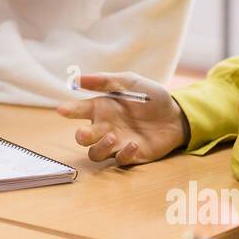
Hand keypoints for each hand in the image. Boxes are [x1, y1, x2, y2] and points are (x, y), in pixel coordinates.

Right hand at [55, 72, 187, 165]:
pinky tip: (134, 144)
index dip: (69, 110)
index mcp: (101, 108)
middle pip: (83, 138)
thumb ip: (104, 80)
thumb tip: (77, 78)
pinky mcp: (130, 155)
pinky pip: (119, 160)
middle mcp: (105, 127)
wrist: (176, 116)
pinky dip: (124, 154)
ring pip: (95, 153)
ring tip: (113, 137)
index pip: (79, 110)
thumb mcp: (130, 82)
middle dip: (81, 136)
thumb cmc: (150, 97)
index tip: (62, 110)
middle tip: (85, 133)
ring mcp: (116, 143)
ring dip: (100, 147)